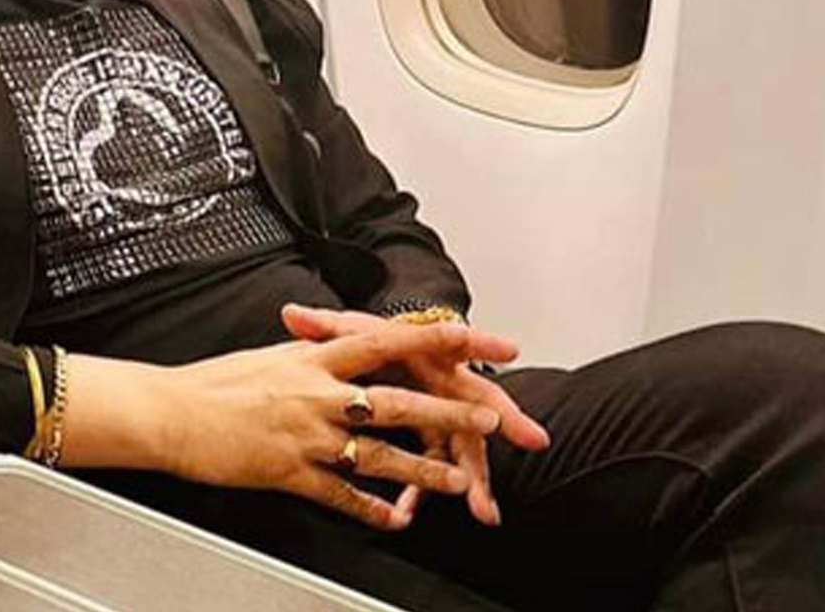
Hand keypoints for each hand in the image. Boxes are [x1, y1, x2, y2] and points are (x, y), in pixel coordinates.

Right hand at [60, 336, 509, 530]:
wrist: (170, 412)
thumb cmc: (214, 384)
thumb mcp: (271, 354)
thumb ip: (311, 351)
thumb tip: (337, 342)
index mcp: (314, 357)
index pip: (391, 341)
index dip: (441, 342)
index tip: (481, 341)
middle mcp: (317, 393)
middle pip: (398, 402)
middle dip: (450, 414)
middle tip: (492, 421)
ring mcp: (306, 434)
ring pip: (379, 454)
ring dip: (423, 471)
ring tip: (459, 482)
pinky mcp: (289, 471)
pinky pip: (340, 494)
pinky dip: (370, 509)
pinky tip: (395, 520)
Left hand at [280, 305, 549, 526]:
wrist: (382, 356)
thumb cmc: (373, 344)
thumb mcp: (350, 334)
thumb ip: (325, 327)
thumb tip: (293, 314)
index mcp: (425, 351)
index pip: (455, 342)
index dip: (483, 341)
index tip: (509, 349)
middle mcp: (444, 383)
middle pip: (481, 401)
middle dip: (508, 419)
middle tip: (531, 438)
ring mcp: (444, 413)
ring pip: (466, 446)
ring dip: (477, 478)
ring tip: (483, 508)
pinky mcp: (435, 438)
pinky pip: (438, 466)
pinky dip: (430, 490)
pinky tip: (419, 511)